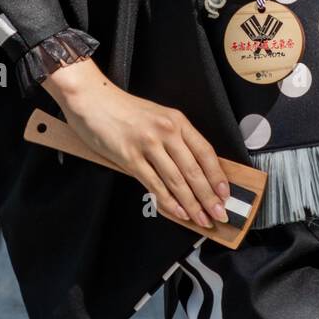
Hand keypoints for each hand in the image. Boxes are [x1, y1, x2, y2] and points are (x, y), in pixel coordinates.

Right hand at [42, 58, 230, 228]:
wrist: (92, 99)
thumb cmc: (123, 110)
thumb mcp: (157, 117)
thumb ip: (174, 139)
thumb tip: (193, 171)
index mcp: (177, 121)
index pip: (205, 152)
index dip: (218, 176)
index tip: (226, 193)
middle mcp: (166, 131)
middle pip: (194, 170)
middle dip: (209, 197)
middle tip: (219, 214)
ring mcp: (148, 145)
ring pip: (177, 181)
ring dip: (192, 205)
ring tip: (202, 219)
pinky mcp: (130, 158)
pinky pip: (154, 184)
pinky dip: (168, 202)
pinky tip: (178, 212)